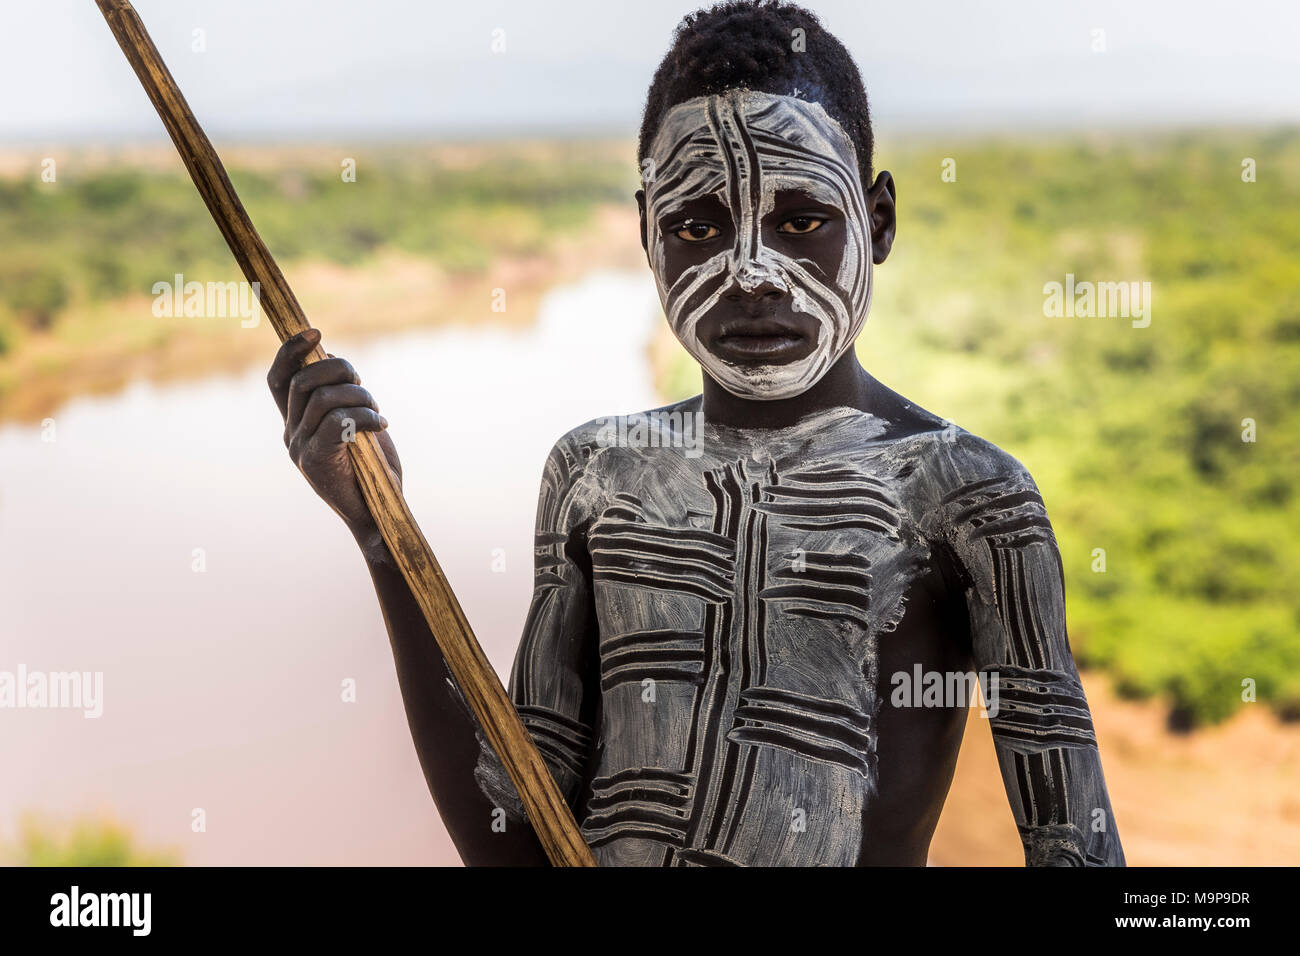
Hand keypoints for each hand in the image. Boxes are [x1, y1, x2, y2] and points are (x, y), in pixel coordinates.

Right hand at [267, 329, 401, 536]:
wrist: (379, 513)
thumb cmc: (372, 468)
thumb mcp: (354, 424)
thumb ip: (340, 395)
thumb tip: (331, 356)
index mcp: (295, 423)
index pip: (278, 378)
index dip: (290, 351)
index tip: (315, 332)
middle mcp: (291, 434)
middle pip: (304, 380)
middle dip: (341, 370)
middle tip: (365, 386)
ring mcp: (300, 449)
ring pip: (324, 398)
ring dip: (360, 397)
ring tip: (378, 413)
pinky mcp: (317, 461)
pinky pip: (338, 421)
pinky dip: (365, 416)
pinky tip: (381, 426)